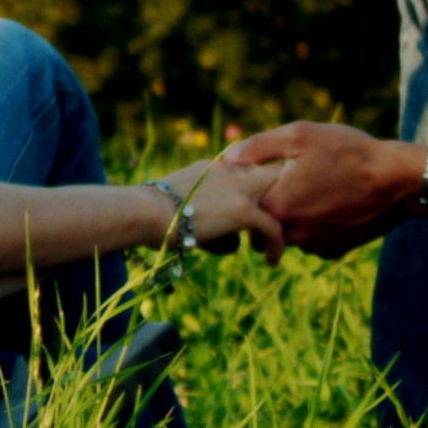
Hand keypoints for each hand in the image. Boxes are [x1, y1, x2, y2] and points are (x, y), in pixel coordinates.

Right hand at [162, 157, 285, 258]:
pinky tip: (271, 261)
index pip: (250, 168)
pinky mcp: (244, 210)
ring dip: (279, 222)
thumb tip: (234, 242)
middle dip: (280, 196)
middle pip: (273, 174)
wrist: (146, 210)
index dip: (259, 188)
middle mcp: (233, 169)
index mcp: (217, 165)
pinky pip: (274, 229)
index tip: (261, 207)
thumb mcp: (187, 205)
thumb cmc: (155, 213)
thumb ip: (214, 214)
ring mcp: (241, 187)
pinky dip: (276, 246)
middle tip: (281, 221)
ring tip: (273, 245)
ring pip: (279, 199)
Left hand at [219, 121, 421, 254]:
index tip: (263, 176)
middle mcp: (291, 232)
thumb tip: (225, 158)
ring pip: (288, 234)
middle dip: (269, 208)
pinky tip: (331, 205)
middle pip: (263, 225)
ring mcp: (313, 245)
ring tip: (315, 190)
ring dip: (294, 218)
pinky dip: (315, 227)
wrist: (397, 179)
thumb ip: (258, 147)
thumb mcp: (300, 135)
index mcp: (277, 204)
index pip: (244, 206)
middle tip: (290, 183)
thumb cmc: (348, 151)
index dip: (249, 190)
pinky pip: (311, 241)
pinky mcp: (332, 251)